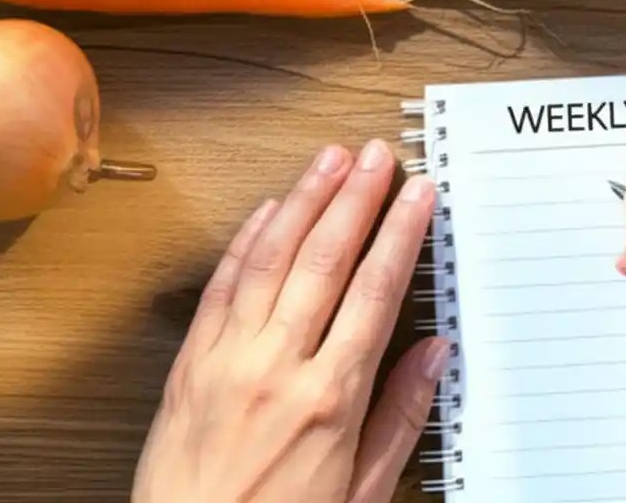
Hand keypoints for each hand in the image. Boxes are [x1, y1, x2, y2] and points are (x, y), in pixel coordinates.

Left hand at [133, 142, 447, 502]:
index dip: (400, 234)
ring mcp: (228, 358)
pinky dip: (246, 241)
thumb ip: (401, 416)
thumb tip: (435, 354)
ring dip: (303, 201)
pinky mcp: (191, 362)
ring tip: (328, 160)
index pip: (375, 291)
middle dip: (356, 198)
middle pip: (326, 259)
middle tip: (376, 156)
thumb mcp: (363, 489)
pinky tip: (268, 210)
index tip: (418, 195)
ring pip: (271, 258)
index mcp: (330, 398)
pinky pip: (222, 285)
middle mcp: (277, 366)